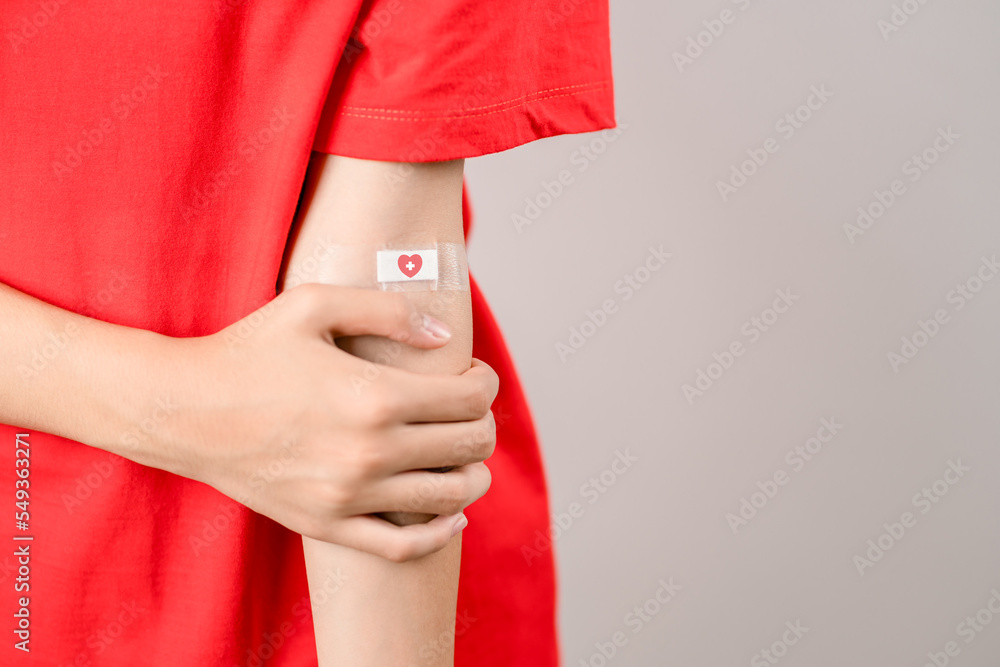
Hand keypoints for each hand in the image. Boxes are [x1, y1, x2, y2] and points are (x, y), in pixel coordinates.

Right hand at [154, 284, 495, 560]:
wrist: (183, 411)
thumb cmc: (248, 351)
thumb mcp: (313, 305)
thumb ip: (388, 310)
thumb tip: (445, 336)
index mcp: (374, 396)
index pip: (470, 399)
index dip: (486, 383)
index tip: (475, 375)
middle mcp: (369, 452)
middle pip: (469, 446)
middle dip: (483, 423)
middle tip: (470, 409)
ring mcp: (349, 496)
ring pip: (451, 497)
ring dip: (475, 473)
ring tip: (464, 453)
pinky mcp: (328, 525)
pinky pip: (406, 546)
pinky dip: (442, 531)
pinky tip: (451, 512)